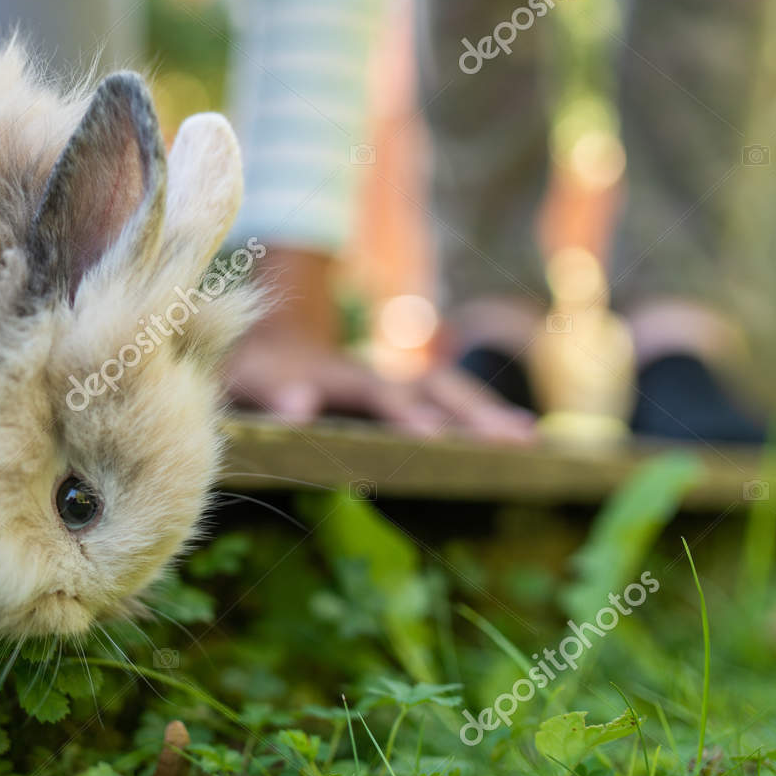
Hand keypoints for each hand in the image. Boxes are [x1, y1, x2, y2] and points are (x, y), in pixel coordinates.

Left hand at [225, 246, 535, 440]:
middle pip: (432, 388)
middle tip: (517, 440)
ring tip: (531, 441)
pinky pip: (446, 401)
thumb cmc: (249, 366)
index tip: (432, 437)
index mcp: (335, 372)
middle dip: (473, 414)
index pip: (379, 393)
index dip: (406, 414)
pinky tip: (516, 436)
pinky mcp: (399, 392)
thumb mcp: (243, 377)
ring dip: (487, 414)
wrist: (262, 333)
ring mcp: (391, 378)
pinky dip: (480, 416)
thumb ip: (269, 393)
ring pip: (448, 392)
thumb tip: (301, 408)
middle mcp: (373, 370)